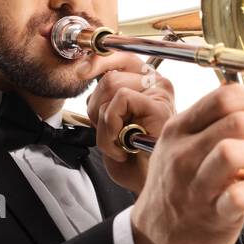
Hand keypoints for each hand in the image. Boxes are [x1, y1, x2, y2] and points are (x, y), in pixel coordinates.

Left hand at [85, 53, 176, 193]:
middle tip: (110, 135)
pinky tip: (124, 146)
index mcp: (148, 85)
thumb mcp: (109, 122)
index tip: (81, 71)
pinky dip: (111, 126)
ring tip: (119, 144)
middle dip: (96, 108)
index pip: (122, 56)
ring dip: (104, 123)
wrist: (146, 187)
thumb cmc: (132, 160)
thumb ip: (103, 97)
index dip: (98, 60)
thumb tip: (85, 67)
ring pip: (111, 86)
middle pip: (109, 74)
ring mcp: (162, 94)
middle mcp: (158, 85)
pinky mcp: (160, 107)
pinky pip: (119, 100)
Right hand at [129, 82, 243, 243]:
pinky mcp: (212, 216)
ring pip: (235, 152)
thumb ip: (211, 126)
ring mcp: (196, 186)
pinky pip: (239, 196)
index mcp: (180, 130)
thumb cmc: (178, 190)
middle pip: (238, 121)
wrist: (154, 242)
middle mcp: (184, 154)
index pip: (224, 97)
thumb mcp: (180, 147)